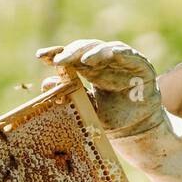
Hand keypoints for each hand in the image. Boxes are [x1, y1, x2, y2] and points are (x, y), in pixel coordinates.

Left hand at [35, 39, 163, 137]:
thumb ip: (70, 94)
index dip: (57, 54)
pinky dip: (116, 53)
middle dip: (71, 52)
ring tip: (82, 59)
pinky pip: (128, 55)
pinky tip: (106, 55)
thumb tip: (45, 84)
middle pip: (85, 49)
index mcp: (92, 70)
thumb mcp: (87, 107)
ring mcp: (123, 62)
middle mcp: (106, 63)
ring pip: (105, 49)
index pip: (72, 56)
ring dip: (93, 52)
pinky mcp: (140, 65)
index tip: (40, 57)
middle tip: (57, 60)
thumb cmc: (112, 119)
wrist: (137, 132)